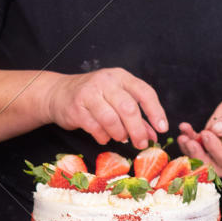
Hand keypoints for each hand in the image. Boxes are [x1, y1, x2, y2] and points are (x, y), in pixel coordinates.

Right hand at [43, 67, 168, 149]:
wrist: (58, 93)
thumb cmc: (94, 97)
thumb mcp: (117, 99)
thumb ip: (137, 116)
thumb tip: (154, 135)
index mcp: (121, 77)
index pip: (144, 92)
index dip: (156, 112)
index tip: (163, 129)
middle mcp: (106, 81)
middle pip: (128, 108)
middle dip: (138, 130)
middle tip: (142, 143)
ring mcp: (89, 93)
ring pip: (111, 119)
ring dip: (119, 134)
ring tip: (121, 138)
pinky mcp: (76, 107)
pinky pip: (95, 128)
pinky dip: (103, 137)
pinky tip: (104, 137)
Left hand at [178, 91, 221, 174]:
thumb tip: (216, 130)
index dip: (215, 150)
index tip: (206, 134)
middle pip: (213, 167)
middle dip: (198, 157)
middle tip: (188, 142)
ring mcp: (220, 152)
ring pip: (201, 159)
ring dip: (189, 149)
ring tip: (183, 135)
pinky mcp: (210, 144)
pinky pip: (196, 145)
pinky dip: (188, 138)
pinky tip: (184, 127)